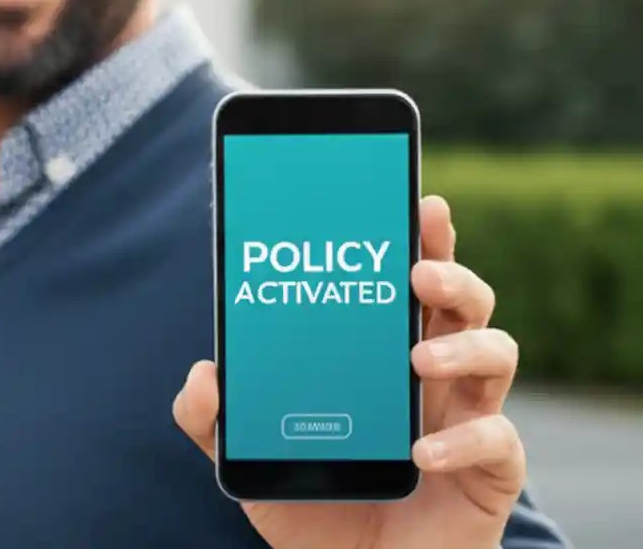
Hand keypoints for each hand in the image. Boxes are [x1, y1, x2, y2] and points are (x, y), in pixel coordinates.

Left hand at [175, 196, 524, 548]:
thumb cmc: (311, 505)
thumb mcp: (247, 456)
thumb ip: (212, 417)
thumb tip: (206, 373)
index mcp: (382, 354)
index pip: (409, 282)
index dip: (421, 239)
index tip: (415, 202)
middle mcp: (432, 375)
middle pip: (465, 300)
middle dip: (450, 271)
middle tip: (417, 269)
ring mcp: (466, 418)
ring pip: (498, 352)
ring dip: (463, 346)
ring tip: (414, 358)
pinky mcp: (489, 471)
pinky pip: (501, 440)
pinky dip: (464, 440)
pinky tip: (420, 451)